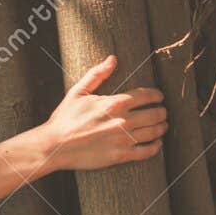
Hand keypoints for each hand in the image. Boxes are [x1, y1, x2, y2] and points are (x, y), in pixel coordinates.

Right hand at [37, 55, 167, 172]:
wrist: (53, 146)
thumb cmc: (64, 119)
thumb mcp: (77, 92)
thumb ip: (97, 74)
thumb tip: (113, 58)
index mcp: (114, 103)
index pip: (147, 95)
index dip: (157, 95)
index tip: (159, 97)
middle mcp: (123, 120)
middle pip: (156, 114)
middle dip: (162, 112)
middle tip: (162, 112)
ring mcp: (123, 139)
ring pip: (155, 132)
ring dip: (162, 128)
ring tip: (162, 126)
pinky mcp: (121, 155)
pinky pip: (147, 151)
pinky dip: (156, 147)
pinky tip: (156, 143)